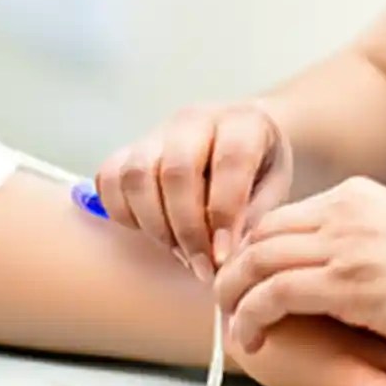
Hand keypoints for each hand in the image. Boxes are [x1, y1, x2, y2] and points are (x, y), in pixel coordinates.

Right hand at [95, 102, 292, 281]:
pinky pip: (110, 179)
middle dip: (187, 229)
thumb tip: (226, 255)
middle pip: (177, 171)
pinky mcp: (129, 148)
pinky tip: (153, 232)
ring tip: (180, 253)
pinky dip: (123, 213)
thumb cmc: (261, 166)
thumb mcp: (275, 187)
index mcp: (243, 123)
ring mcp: (158, 131)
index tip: (223, 256)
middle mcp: (196, 119)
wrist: (240, 135)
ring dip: (155, 226)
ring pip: (137, 175)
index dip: (224, 212)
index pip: (229, 161)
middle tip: (201, 266)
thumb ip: (254, 216)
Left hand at [216, 176, 385, 355]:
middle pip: (261, 233)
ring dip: (232, 294)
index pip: (283, 217)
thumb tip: (338, 259)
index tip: (244, 279)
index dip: (254, 250)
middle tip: (224, 300)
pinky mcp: (350, 283)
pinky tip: (253, 338)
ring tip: (230, 324)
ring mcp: (347, 244)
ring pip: (257, 261)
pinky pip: (274, 295)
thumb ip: (367, 236)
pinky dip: (250, 317)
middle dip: (233, 268)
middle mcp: (347, 210)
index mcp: (359, 195)